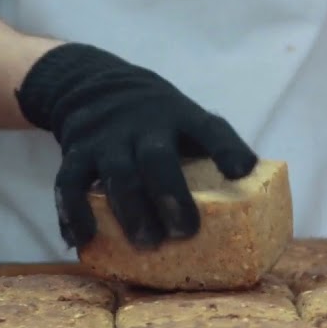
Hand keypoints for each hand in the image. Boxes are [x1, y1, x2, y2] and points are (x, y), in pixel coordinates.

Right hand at [16, 43, 257, 249]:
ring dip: (131, 212)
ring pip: (116, 175)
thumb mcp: (187, 121)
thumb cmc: (158, 121)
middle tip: (184, 233)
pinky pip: (69, 183)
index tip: (241, 170)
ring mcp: (107, 138)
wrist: (94, 83)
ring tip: (146, 244)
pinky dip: (73, 213)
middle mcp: (144, 125)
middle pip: (157, 158)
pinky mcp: (75, 151)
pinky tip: (81, 241)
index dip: (227, 148)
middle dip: (171, 196)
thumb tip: (258, 209)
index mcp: (181, 117)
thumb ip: (214, 153)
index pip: (210, 128)